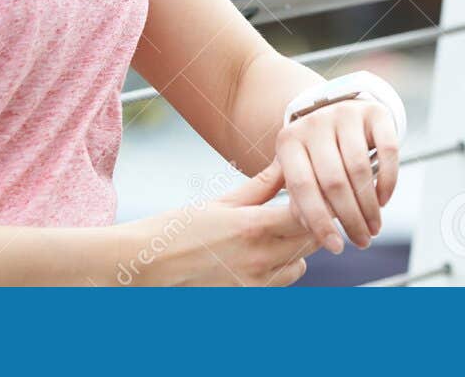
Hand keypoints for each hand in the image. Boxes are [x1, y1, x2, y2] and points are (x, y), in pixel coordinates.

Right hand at [123, 159, 317, 286]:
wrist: (147, 268)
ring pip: (299, 266)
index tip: (312, 193)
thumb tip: (286, 163)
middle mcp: (260, 260)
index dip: (317, 203)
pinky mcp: (248, 301)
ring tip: (272, 235)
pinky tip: (258, 257)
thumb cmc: (179, 230)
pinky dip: (279, 270)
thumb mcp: (220, 202)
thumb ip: (260, 186)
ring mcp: (255, 285)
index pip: (309, 216)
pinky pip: (280, 284)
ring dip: (295, 250)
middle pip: (311, 242)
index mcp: (254, 228)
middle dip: (310, 224)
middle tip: (295, 210)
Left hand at [274, 97, 400, 253]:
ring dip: (369, 206)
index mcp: (289, 141)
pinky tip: (383, 200)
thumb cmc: (314, 152)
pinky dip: (387, 180)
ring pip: (360, 168)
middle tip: (362, 241)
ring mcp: (345, 113)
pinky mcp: (374, 111)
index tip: (335, 247)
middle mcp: (315, 123)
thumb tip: (310, 227)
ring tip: (374, 227)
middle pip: (334, 180)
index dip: (318, 221)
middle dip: (350, 218)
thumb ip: (298, 197)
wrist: (335, 109)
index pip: (302, 186)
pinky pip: (387, 150)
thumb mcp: (296, 168)